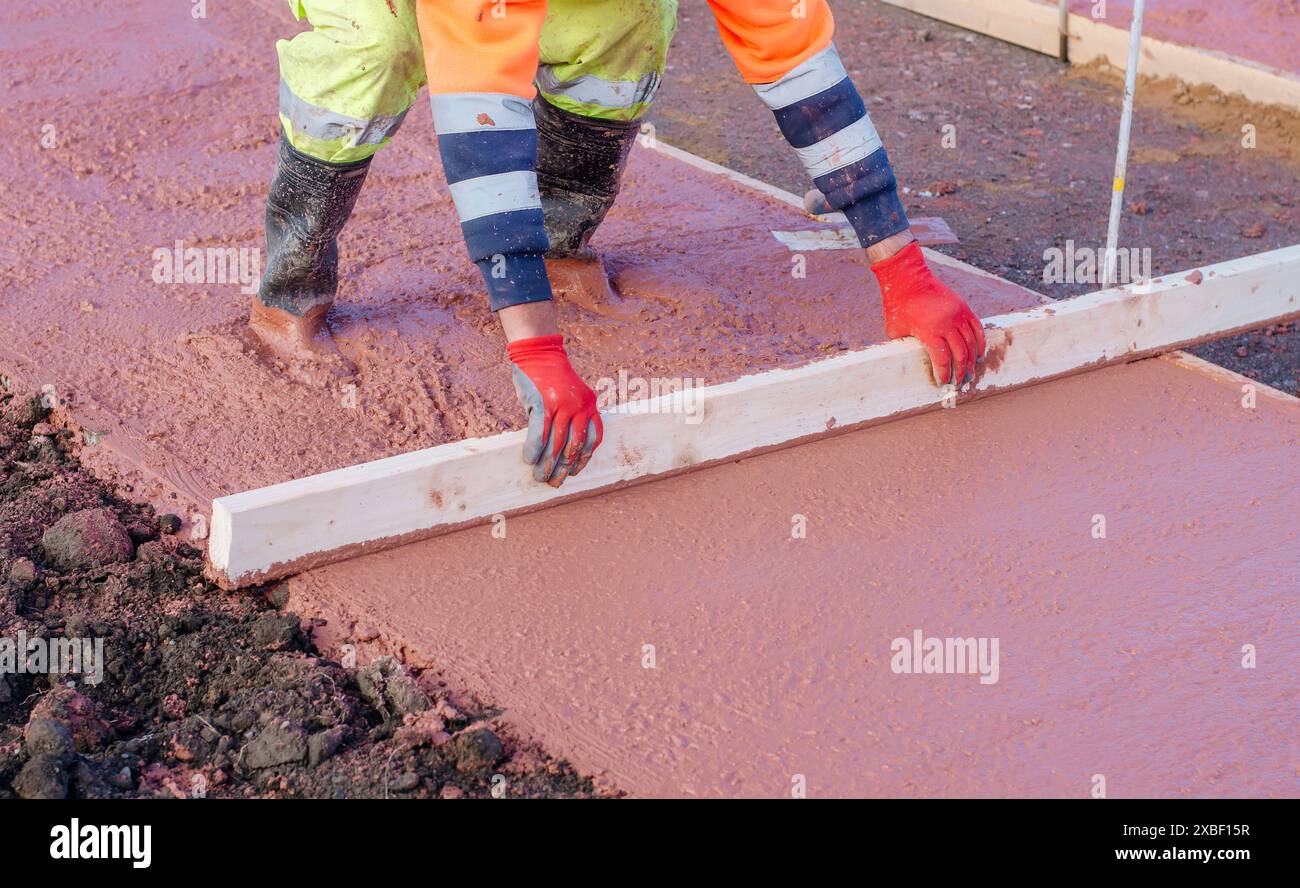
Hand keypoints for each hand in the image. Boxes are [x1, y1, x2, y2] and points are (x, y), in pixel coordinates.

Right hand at [506, 334, 602, 485]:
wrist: (540, 353)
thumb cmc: (554, 378)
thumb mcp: (572, 397)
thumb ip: (571, 419)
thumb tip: (560, 450)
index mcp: (590, 406)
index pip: (592, 440)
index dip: (583, 460)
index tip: (574, 473)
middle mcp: (579, 407)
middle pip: (573, 446)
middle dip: (564, 469)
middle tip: (555, 483)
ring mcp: (561, 406)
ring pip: (556, 444)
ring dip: (547, 465)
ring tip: (540, 477)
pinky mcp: (543, 404)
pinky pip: (539, 434)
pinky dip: (534, 450)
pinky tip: (529, 460)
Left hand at [870, 241, 986, 385]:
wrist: (908, 278)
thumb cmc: (898, 306)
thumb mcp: (895, 331)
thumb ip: (907, 346)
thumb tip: (912, 360)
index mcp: (930, 331)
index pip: (943, 360)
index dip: (945, 374)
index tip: (943, 383)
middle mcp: (947, 323)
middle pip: (961, 354)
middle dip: (961, 371)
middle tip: (959, 383)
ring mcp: (958, 314)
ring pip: (972, 343)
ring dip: (972, 360)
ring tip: (969, 372)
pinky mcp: (964, 308)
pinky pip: (977, 329)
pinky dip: (980, 343)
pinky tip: (978, 354)